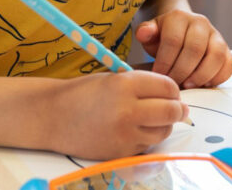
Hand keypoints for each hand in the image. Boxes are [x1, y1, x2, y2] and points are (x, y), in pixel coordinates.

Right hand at [49, 69, 188, 159]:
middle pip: (171, 111)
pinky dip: (147, 138)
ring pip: (163, 131)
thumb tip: (175, 95)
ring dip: (163, 125)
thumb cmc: (84, 93)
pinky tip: (135, 130)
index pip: (168, 86)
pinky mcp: (120, 153)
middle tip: (177, 108)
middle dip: (178, 109)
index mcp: (125, 84)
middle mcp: (127, 110)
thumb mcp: (115, 78)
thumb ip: (144, 85)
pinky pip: (147, 146)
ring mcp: (124, 135)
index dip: (174, 89)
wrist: (53, 117)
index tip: (172, 92)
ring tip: (153, 118)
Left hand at [136, 9, 231, 88]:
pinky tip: (203, 85)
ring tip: (188, 85)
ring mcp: (216, 36)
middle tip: (172, 85)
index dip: (165, 62)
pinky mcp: (227, 49)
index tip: (159, 77)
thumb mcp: (150, 33)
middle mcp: (201, 22)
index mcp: (179, 17)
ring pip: (216, 56)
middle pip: (195, 49)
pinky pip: (229, 64)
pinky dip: (218, 77)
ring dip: (201, 75)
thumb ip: (145, 33)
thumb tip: (144, 33)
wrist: (181, 32)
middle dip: (182, 72)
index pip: (173, 41)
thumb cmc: (163, 37)